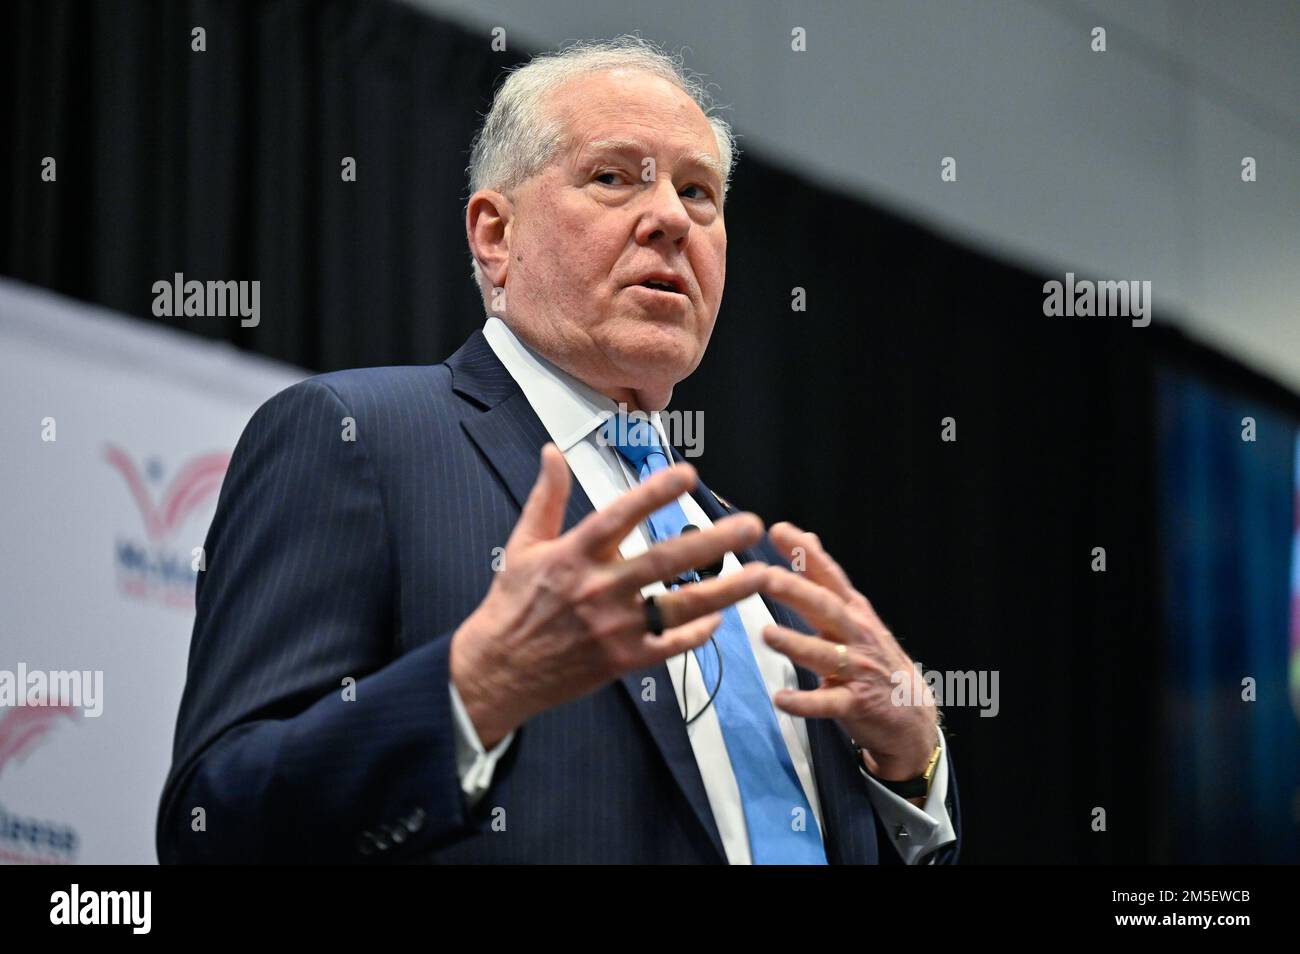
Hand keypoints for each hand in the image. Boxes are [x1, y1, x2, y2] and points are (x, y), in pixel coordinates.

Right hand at [450, 444, 767, 747]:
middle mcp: (598, 589)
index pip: (619, 516)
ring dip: (725, 591)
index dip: (654, 494)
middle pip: (664, 561)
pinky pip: (670, 646)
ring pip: (679, 606)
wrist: (499, 670)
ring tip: (760, 574)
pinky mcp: (622, 660)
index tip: (688, 473)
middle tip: (751, 525)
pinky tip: (721, 618)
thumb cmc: (513, 603)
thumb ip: (547, 498)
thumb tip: (552, 452)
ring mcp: (613, 628)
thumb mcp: (523, 545)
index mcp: (573, 555)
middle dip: (712, 541)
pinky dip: (698, 633)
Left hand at [759, 523, 938, 783]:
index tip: (777, 530)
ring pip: (825, 654)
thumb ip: (825, 580)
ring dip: (796, 644)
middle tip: (764, 577)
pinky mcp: (855, 704)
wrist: (911, 714)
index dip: (805, 553)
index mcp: (853, 611)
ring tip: (767, 634)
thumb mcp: (855, 614)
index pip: (828, 576)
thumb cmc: (873, 658)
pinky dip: (805, 702)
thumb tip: (807, 537)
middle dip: (796, 591)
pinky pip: (827, 703)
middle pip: (825, 609)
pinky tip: (781, 698)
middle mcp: (857, 635)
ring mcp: (858, 669)